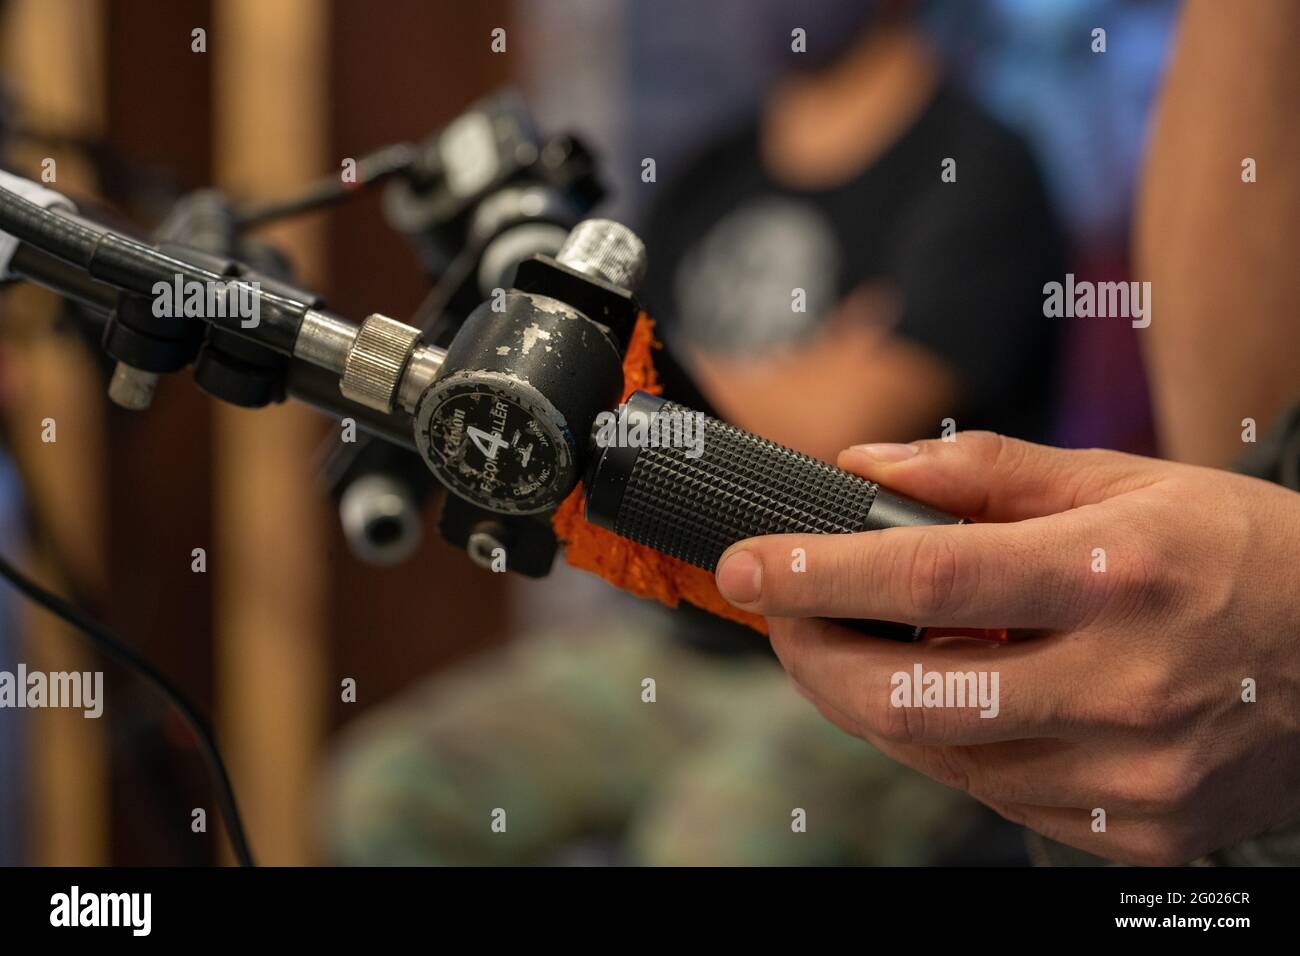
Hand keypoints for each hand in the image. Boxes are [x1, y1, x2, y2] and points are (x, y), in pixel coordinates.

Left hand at [713, 432, 1299, 864]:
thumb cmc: (1239, 554)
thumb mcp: (1129, 480)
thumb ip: (987, 472)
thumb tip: (865, 464)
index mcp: (1118, 575)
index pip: (927, 575)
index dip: (816, 572)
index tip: (746, 565)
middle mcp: (1121, 687)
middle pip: (904, 695)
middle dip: (810, 655)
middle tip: (781, 614)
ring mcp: (1128, 778)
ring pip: (936, 753)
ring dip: (868, 699)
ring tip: (864, 644)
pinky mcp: (1134, 834)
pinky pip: (993, 793)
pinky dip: (948, 739)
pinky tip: (956, 692)